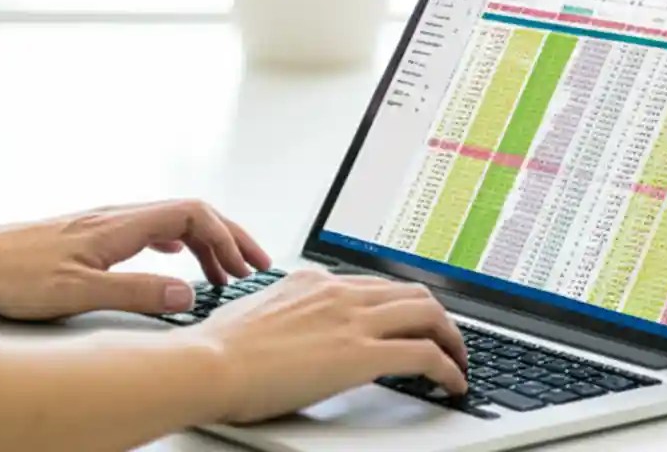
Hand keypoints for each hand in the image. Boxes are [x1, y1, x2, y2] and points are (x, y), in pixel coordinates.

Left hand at [0, 199, 270, 319]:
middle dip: (229, 238)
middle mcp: (121, 215)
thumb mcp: (81, 293)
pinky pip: (155, 228)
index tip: (246, 264)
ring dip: (206, 243)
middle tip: (255, 265)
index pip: (194, 214)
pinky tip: (179, 257)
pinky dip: (181, 243)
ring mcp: (110, 222)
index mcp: (123, 225)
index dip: (227, 237)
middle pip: (193, 213)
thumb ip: (138, 292)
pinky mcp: (99, 233)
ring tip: (224, 272)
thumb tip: (188, 294)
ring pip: (175, 221)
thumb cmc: (18, 274)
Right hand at [187, 269, 468, 423]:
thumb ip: (286, 313)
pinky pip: (425, 355)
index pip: (376, 285)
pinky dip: (448, 368)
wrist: (208, 364)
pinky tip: (453, 384)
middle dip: (437, 317)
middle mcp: (340, 293)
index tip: (411, 319)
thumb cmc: (218, 351)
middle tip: (446, 340)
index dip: (402, 304)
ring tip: (458, 362)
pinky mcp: (361, 354)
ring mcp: (354, 320)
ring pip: (429, 315)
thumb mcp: (258, 314)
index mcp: (315, 281)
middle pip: (412, 293)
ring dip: (452, 340)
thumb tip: (290, 328)